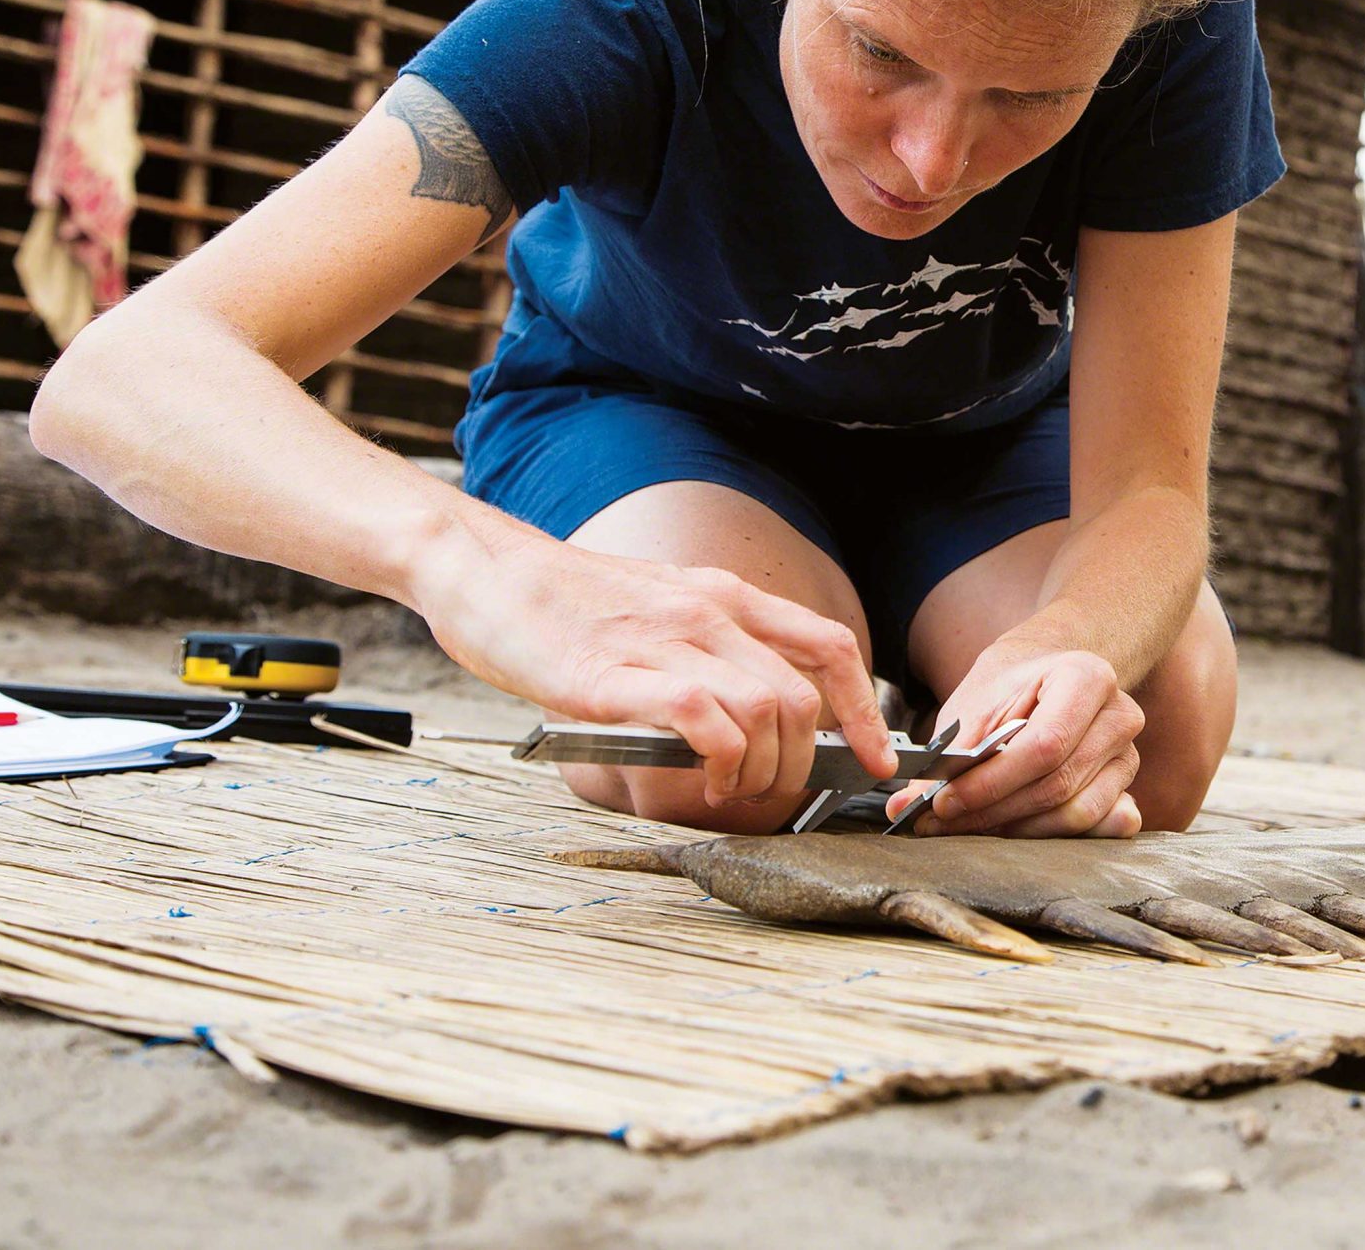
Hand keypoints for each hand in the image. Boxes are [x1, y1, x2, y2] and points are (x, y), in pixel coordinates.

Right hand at [416, 518, 894, 808]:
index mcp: (724, 596)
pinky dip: (719, 758)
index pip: (829, 645)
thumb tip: (748, 708)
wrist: (483, 570)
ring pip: (765, 708)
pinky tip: (701, 776)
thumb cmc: (563, 602)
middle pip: (803, 695)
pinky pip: (705, 717)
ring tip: (729, 789)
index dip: (866, 708)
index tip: (880, 758)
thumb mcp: (658, 607)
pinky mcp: (618, 675)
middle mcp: (709, 612)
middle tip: (770, 794)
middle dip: (803, 761)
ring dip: (762, 768)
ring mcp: (666, 641)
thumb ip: (707, 644)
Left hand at [890, 647, 1144, 837]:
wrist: (1048, 676)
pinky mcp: (1127, 788)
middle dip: (993, 812)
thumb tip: (904, 808)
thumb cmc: (1011, 687)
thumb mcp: (975, 705)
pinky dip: (1048, 835)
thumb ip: (948, 756)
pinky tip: (1010, 827)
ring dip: (1016, 829)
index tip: (943, 803)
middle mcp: (1119, 716)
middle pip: (1057, 785)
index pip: (1043, 747)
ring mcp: (1129, 754)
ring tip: (969, 824)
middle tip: (941, 823)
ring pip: (1074, 813)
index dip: (991, 783)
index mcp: (1087, 677)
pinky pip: (1094, 827)